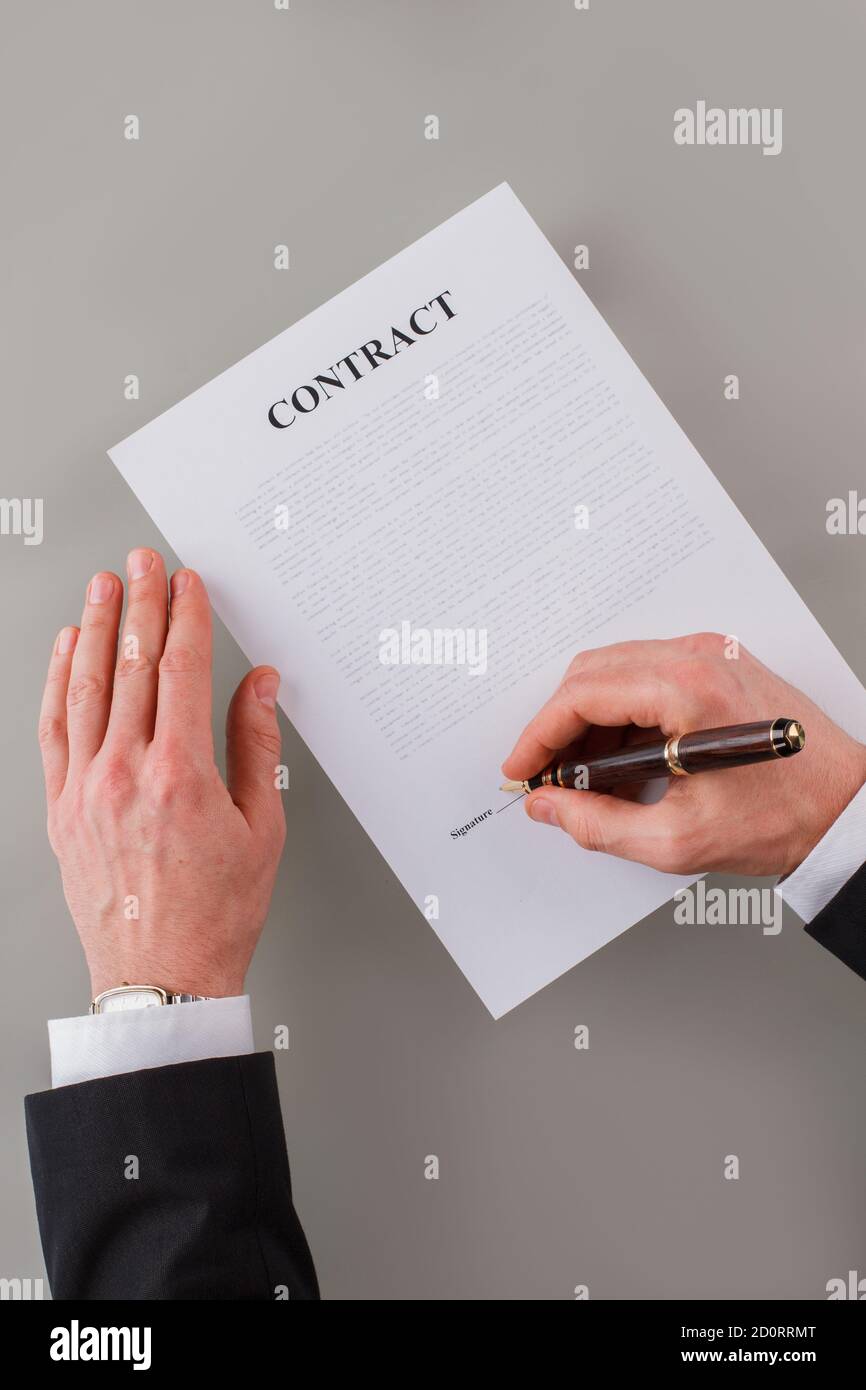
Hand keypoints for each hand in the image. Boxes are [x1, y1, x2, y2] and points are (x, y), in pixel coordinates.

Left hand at [37, 549, 285, 997]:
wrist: (161, 976)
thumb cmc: (216, 913)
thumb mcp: (262, 828)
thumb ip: (257, 747)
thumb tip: (260, 687)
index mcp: (181, 776)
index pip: (180, 670)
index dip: (185, 617)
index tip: (188, 584)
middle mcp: (126, 775)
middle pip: (131, 666)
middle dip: (140, 604)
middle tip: (143, 563)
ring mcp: (86, 790)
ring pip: (86, 688)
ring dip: (96, 629)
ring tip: (103, 588)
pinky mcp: (62, 809)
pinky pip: (54, 729)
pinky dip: (58, 682)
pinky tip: (67, 652)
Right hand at [501, 633, 865, 876]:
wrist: (845, 807)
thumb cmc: (781, 819)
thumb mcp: (676, 839)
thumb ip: (597, 824)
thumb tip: (548, 807)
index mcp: (688, 689)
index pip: (582, 695)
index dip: (539, 735)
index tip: (521, 769)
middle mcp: (699, 658)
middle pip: (592, 673)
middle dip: (558, 724)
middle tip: (543, 774)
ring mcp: (711, 655)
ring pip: (616, 670)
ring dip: (588, 718)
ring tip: (580, 774)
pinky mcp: (720, 665)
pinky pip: (647, 674)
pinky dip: (621, 711)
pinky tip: (617, 757)